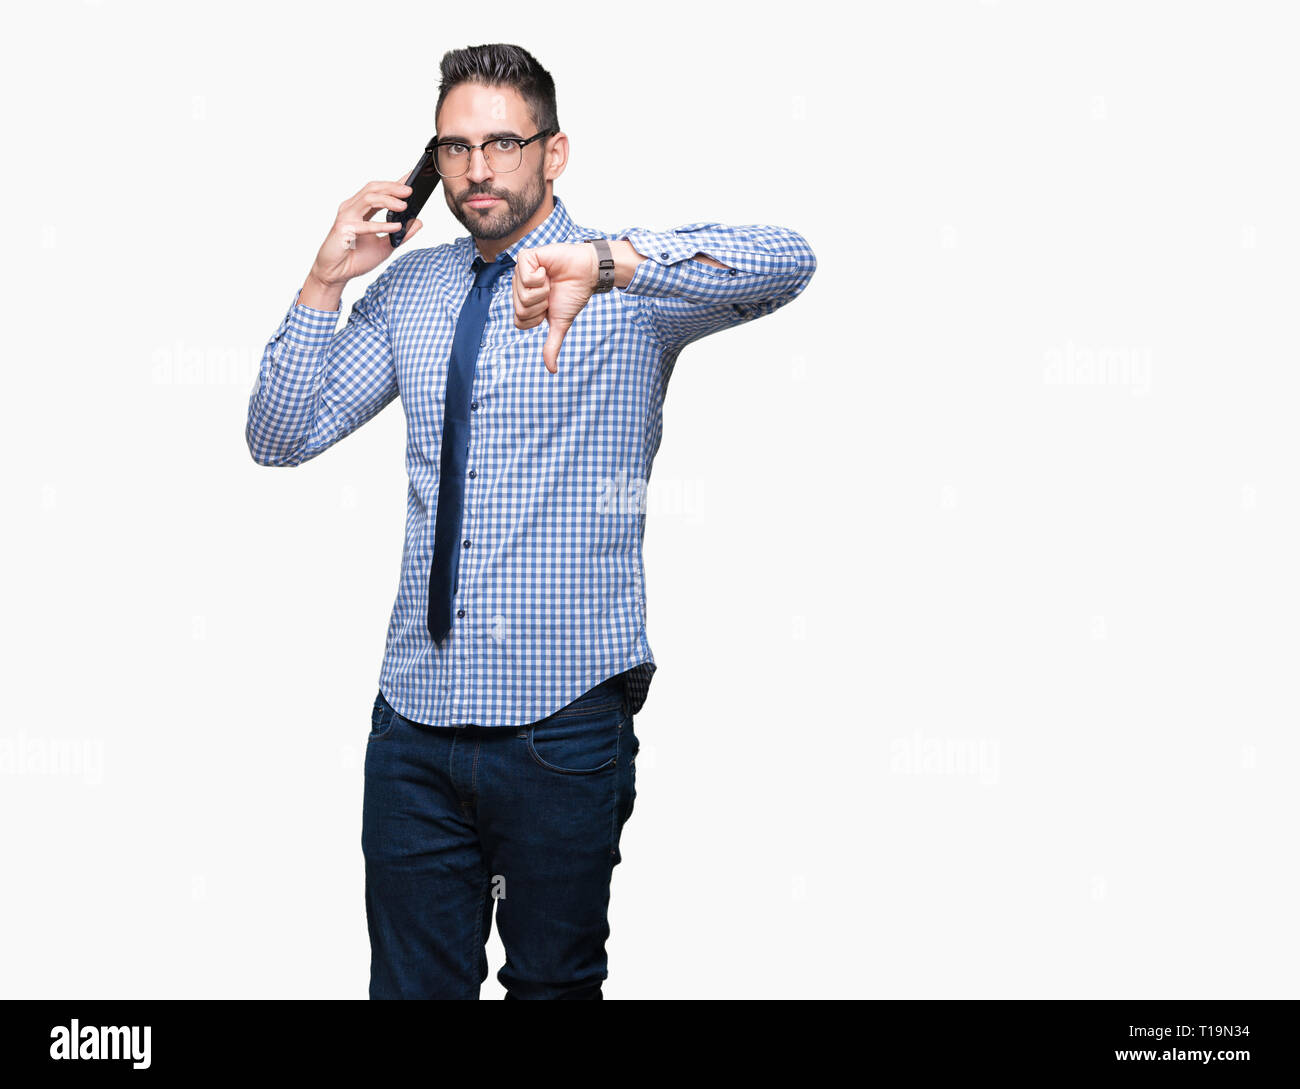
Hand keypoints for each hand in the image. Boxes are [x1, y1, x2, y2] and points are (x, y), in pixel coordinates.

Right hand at [307, 173, 422, 289]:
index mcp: (360, 209)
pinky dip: (383, 225)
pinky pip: (366, 225)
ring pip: (368, 199)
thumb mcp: (386, 246)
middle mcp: (352, 208)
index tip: (413, 175)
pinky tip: (397, 227)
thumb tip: (419, 221)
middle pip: (373, 189)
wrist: (336, 274)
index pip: (379, 190)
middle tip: (411, 190)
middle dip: (393, 187)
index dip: (395, 182)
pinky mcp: (343, 230)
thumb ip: (401, 235)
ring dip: (388, 200)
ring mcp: (346, 217)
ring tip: (404, 205)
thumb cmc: (356, 258)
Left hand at [512, 242, 598, 372]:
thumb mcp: (560, 323)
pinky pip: (524, 275)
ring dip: (542, 291)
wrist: (587, 273)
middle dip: (540, 305)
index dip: (537, 317)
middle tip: (550, 293)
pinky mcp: (526, 257)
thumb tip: (552, 371)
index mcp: (524, 302)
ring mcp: (520, 271)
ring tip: (550, 280)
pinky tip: (547, 270)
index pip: (519, 321)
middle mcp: (519, 287)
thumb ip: (552, 345)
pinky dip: (540, 277)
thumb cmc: (573, 294)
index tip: (549, 307)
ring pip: (522, 294)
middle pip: (519, 309)